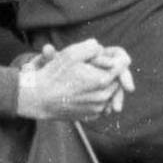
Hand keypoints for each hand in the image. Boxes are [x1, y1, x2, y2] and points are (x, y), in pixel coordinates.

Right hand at [17, 38, 132, 120]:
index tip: (108, 54)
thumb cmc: (54, 75)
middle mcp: (103, 97)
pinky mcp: (91, 116)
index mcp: (102, 81)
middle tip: (95, 66)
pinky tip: (84, 90)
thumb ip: (92, 47)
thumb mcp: (71, 53)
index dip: (117, 56)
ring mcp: (98, 109)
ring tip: (88, 78)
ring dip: (105, 84)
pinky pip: (102, 104)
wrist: (38, 98)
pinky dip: (98, 96)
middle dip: (110, 71)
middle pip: (118, 79)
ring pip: (111, 91)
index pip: (123, 65)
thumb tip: (101, 48)